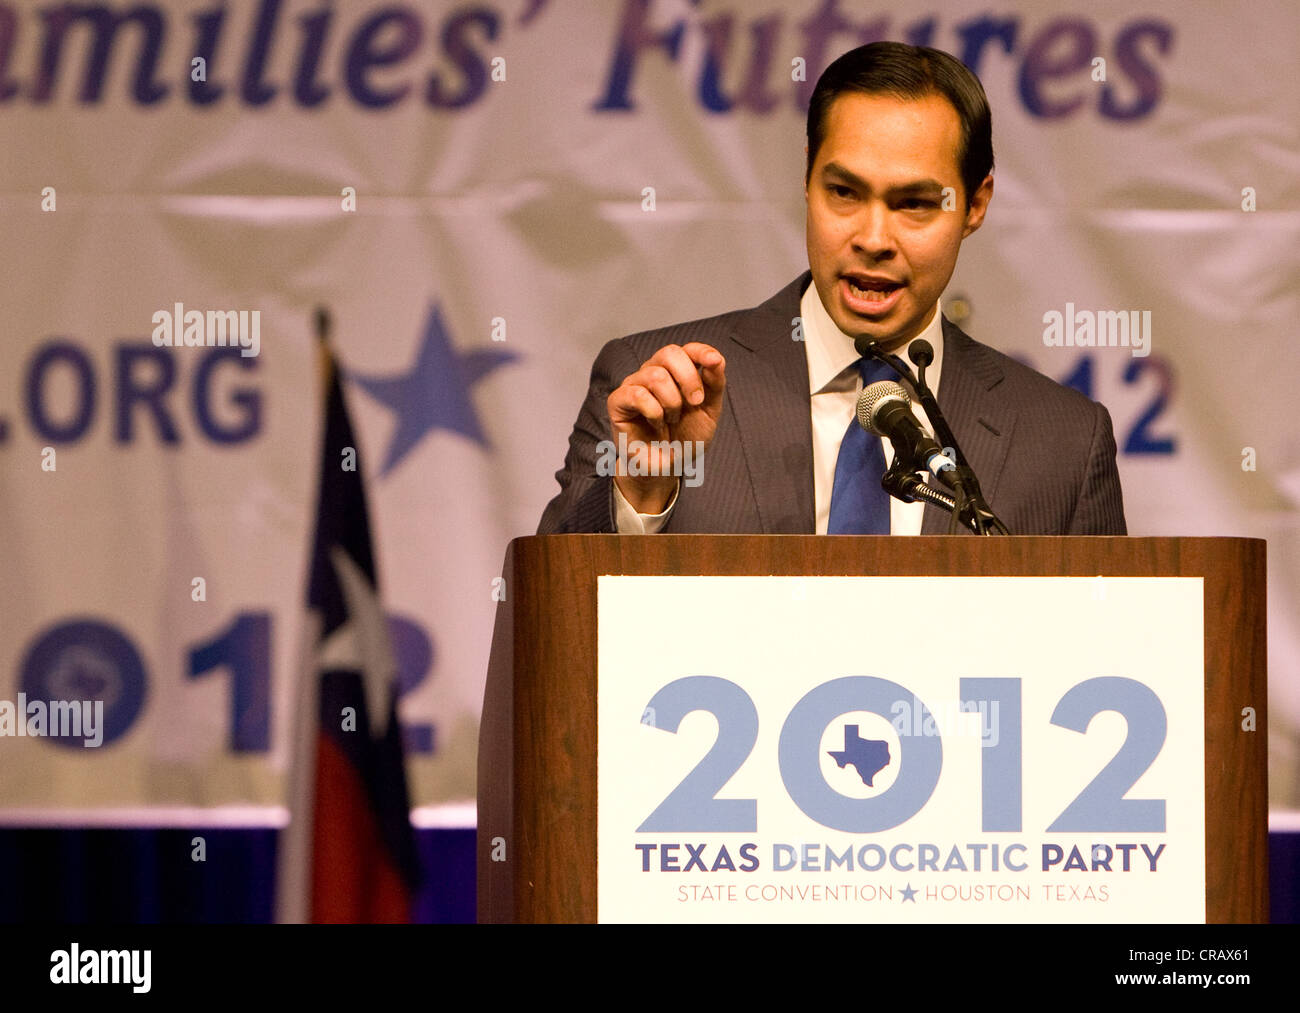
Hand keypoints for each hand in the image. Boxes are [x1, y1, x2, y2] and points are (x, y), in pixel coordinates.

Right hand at [606, 342, 725, 512]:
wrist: (666, 468)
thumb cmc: (685, 439)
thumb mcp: (708, 413)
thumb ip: (714, 385)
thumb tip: (716, 358)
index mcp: (676, 372)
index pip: (687, 349)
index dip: (701, 351)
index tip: (714, 362)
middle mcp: (653, 372)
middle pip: (669, 353)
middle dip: (688, 378)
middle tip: (694, 403)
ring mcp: (634, 385)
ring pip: (655, 375)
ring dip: (671, 402)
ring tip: (671, 419)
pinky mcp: (617, 401)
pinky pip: (637, 394)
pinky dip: (654, 412)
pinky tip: (656, 423)